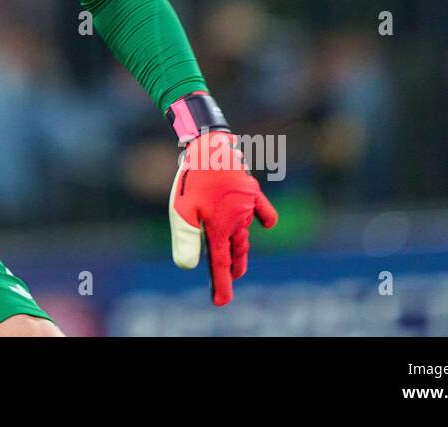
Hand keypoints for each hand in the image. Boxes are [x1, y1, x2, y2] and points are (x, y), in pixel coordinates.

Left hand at [169, 129, 277, 305]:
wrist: (211, 146)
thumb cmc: (194, 178)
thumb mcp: (182, 210)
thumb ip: (187, 239)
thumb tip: (188, 267)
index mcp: (221, 229)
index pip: (220, 264)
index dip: (220, 285)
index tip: (221, 302)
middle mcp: (238, 221)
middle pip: (235, 250)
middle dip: (233, 267)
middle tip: (231, 280)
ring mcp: (248, 206)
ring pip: (245, 232)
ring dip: (242, 247)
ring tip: (239, 259)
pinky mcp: (251, 191)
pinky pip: (262, 209)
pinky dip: (264, 218)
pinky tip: (266, 224)